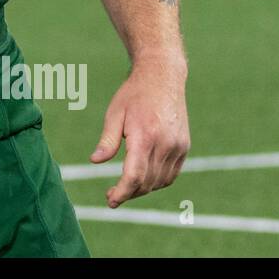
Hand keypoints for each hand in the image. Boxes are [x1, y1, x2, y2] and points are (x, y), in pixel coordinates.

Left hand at [91, 60, 189, 207]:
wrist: (162, 77)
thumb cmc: (133, 94)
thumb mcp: (114, 114)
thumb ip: (107, 141)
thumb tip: (94, 162)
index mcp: (145, 136)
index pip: (134, 176)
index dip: (122, 192)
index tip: (110, 200)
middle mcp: (165, 144)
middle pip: (146, 182)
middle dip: (129, 193)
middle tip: (112, 195)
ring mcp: (178, 147)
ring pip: (160, 181)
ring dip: (143, 189)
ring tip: (126, 186)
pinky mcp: (184, 147)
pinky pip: (171, 174)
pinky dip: (158, 181)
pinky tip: (144, 178)